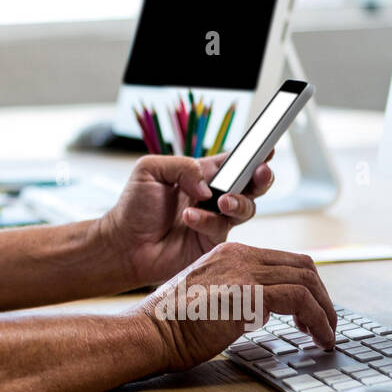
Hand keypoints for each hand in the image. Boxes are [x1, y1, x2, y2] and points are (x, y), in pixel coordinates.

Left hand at [96, 150, 274, 288]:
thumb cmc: (134, 206)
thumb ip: (181, 166)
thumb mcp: (150, 170)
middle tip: (262, 172)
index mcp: (201, 175)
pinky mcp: (212, 243)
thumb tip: (207, 185)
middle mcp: (213, 197)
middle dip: (262, 178)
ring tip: (221, 200)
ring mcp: (215, 220)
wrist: (124, 244)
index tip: (267, 147)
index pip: (232, 162)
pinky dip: (207, 221)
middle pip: (250, 186)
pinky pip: (220, 228)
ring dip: (237, 201)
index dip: (252, 155)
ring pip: (245, 209)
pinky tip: (189, 217)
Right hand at [139, 241, 336, 372]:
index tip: (311, 313)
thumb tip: (264, 309)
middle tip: (325, 324)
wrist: (152, 331)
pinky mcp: (251, 293)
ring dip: (325, 310)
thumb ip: (237, 293)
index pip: (283, 260)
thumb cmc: (171, 325)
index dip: (306, 285)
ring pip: (308, 279)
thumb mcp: (208, 296)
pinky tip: (319, 338)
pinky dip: (319, 320)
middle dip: (322, 296)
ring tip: (325, 334)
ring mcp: (245, 271)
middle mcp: (239, 255)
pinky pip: (302, 300)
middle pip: (303, 265)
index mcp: (228, 254)